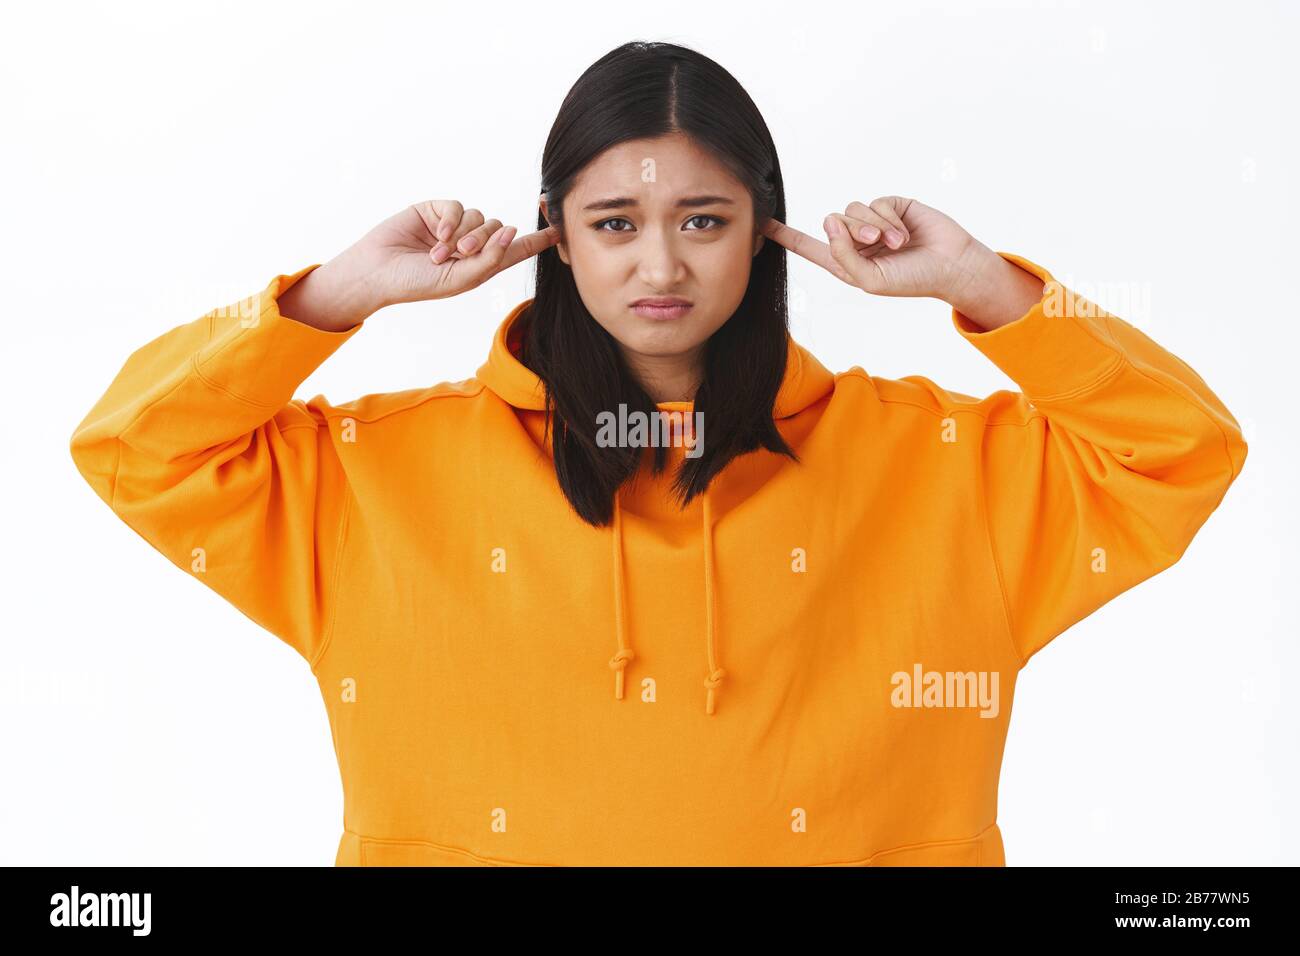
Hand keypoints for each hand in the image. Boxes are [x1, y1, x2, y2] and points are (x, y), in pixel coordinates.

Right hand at [360, 200, 559, 305]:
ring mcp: (453, 226)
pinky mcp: (436, 210)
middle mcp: (469, 244)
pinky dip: (451, 221)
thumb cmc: (417, 283)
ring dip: (464, 234)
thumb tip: (513, 232)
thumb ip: (490, 259)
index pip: (515, 250)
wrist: (378, 272)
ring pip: (480, 216)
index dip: (537, 241)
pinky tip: (437, 235)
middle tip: (460, 254)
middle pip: (499, 230)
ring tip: (441, 252)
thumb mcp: (461, 278)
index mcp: (479, 265)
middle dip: (484, 241)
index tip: (559, 231)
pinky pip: (458, 206)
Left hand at [761, 195, 989, 302]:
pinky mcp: (892, 205)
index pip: (809, 247)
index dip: (786, 236)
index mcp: (846, 262)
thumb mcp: (869, 280)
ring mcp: (874, 221)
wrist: (950, 266)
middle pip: (832, 223)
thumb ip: (843, 256)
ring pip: (852, 209)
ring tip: (895, 243)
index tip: (761, 224)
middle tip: (877, 243)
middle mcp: (857, 240)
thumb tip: (829, 222)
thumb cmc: (911, 280)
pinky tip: (905, 233)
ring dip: (873, 226)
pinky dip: (888, 217)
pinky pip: (876, 201)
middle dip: (853, 231)